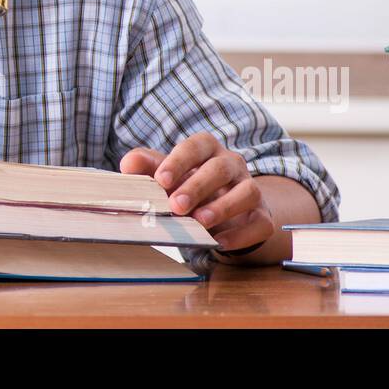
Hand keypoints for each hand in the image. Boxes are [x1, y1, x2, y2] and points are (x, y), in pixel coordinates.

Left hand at [119, 132, 273, 254]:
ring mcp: (250, 188)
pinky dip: (241, 233)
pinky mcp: (261, 216)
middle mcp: (232, 165)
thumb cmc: (188, 186)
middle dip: (197, 186)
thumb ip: (147, 167)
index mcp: (208, 150)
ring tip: (200, 222)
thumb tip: (127, 165)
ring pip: (247, 191)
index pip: (197, 146)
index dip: (179, 161)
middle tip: (176, 206)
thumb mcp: (167, 175)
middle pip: (220, 168)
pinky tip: (219, 242)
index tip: (161, 180)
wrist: (222, 212)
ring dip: (223, 207)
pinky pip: (259, 221)